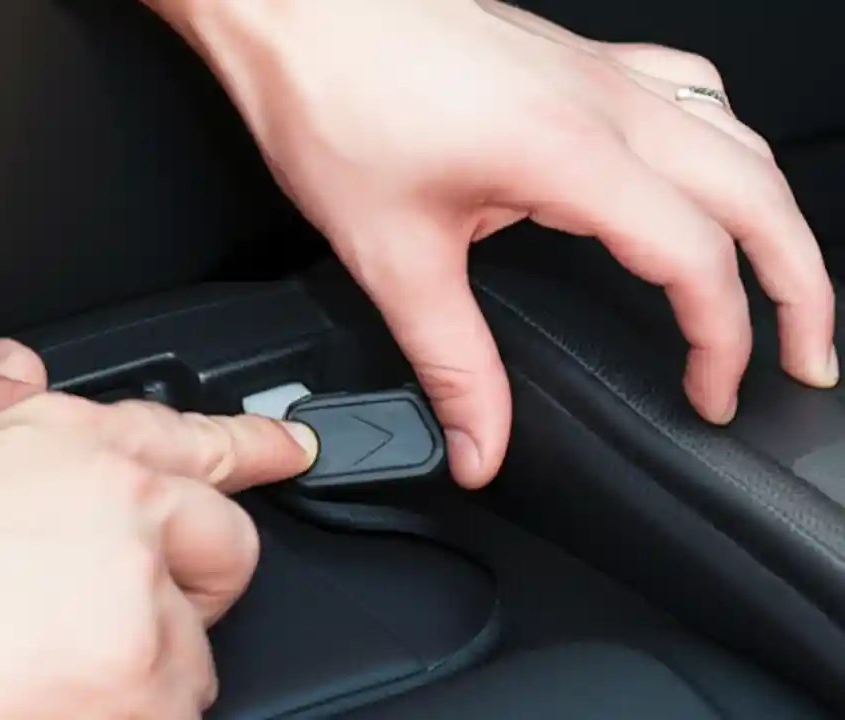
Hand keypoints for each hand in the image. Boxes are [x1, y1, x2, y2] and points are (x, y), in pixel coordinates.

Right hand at [0, 339, 317, 717]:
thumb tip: (13, 368)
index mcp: (85, 450)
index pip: (199, 441)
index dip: (254, 444)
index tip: (290, 447)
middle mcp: (129, 519)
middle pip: (224, 547)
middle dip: (196, 573)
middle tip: (144, 601)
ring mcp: (140, 608)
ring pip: (193, 645)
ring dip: (144, 658)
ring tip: (64, 667)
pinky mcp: (138, 687)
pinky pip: (170, 708)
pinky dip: (129, 708)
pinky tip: (63, 697)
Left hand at [146, 0, 836, 487]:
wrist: (292, 7)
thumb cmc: (329, 96)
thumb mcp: (391, 253)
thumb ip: (450, 360)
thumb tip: (481, 442)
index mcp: (572, 154)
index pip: (698, 261)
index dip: (724, 341)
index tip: (714, 394)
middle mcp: (605, 101)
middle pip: (758, 192)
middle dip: (802, 285)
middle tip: (810, 355)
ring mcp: (595, 69)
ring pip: (735, 135)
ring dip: (771, 210)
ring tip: (779, 274)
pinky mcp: (570, 57)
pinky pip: (686, 89)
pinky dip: (718, 141)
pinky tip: (698, 168)